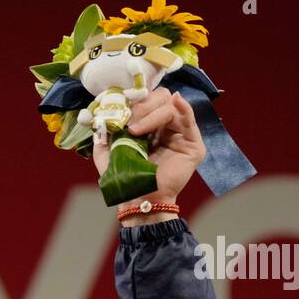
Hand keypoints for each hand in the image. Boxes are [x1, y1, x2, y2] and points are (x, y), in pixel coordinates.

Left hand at [92, 88, 206, 207]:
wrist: (137, 199)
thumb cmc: (124, 178)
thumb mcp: (107, 151)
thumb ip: (105, 131)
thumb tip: (105, 113)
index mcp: (149, 126)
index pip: (147, 101)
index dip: (135, 102)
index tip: (120, 111)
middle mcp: (166, 127)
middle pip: (160, 99)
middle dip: (142, 107)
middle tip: (129, 122)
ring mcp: (181, 135)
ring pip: (170, 108)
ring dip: (151, 115)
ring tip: (136, 130)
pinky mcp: (193, 145)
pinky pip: (190, 120)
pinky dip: (184, 108)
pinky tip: (176, 101)